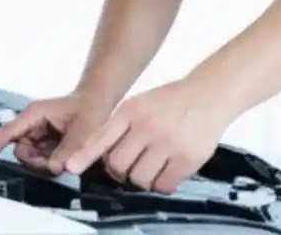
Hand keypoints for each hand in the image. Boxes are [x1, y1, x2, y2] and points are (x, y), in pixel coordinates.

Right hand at [0, 92, 112, 174]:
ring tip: (64, 159)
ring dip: (44, 164)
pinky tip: (65, 157)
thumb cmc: (90, 108)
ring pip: (31, 158)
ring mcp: (38, 135)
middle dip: (36, 161)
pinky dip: (51, 162)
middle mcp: (32, 125)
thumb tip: (55, 167)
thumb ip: (69, 148)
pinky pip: (41, 159)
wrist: (99, 103)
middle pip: (22, 151)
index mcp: (35, 114)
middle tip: (56, 162)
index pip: (10, 130)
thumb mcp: (83, 128)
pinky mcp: (45, 144)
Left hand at [62, 78, 232, 193]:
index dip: (85, 155)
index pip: (102, 136)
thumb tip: (101, 157)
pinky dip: (163, 184)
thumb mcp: (139, 104)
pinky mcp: (187, 158)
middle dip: (121, 172)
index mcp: (132, 111)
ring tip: (153, 166)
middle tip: (131, 167)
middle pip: (118, 165)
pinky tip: (168, 171)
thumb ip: (119, 126)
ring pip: (139, 179)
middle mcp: (147, 126)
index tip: (71, 168)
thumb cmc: (170, 102)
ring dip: (143, 179)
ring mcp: (167, 143)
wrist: (209, 95)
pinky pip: (163, 185)